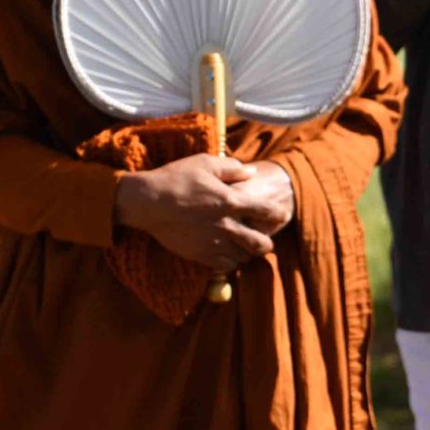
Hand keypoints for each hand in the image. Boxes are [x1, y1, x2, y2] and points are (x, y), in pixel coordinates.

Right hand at [114, 153, 282, 271]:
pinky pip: (225, 266)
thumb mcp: (205, 163)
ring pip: (244, 257)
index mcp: (231, 200)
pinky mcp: (200, 255)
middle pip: (261, 244)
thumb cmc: (176, 178)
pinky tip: (228, 254)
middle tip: (265, 239)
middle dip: (268, 243)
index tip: (281, 214)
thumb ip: (232, 168)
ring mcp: (214, 243)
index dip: (278, 214)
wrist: (149, 202)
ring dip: (248, 253)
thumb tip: (252, 172)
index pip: (266, 211)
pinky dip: (231, 262)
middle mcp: (227, 225)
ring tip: (245, 247)